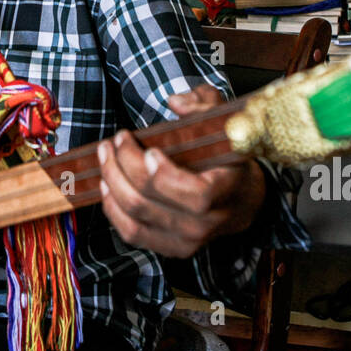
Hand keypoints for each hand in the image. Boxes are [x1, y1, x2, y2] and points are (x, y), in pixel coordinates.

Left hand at [96, 85, 265, 257]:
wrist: (244, 200)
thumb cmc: (230, 159)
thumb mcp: (227, 125)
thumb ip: (205, 105)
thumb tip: (176, 102)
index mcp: (225, 192)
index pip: (193, 195)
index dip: (162, 174)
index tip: (148, 148)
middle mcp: (205, 223)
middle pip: (147, 201)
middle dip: (122, 165)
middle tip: (117, 140)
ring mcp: (186, 240)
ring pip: (133, 217)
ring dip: (111, 182)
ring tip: (106, 156)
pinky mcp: (170, 247)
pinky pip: (130, 232)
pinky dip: (112, 207)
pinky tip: (107, 183)